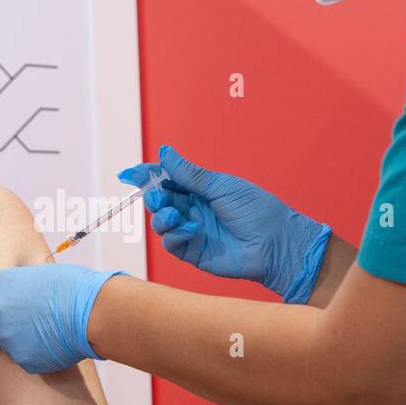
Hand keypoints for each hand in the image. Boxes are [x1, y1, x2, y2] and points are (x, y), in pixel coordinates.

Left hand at [0, 263, 123, 373]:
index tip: (7, 323)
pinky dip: (38, 356)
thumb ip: (17, 293)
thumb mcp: (36, 278)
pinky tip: (54, 345)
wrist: (90, 310)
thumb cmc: (73, 289)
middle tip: (28, 332)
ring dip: (24, 345)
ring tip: (48, 335)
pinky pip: (27, 360)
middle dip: (4, 335)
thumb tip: (16, 303)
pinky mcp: (22, 358)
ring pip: (10, 348)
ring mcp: (7, 337)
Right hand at [119, 144, 330, 302]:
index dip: (148, 176)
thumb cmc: (257, 212)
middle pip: (160, 201)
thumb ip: (189, 174)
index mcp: (202, 189)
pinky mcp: (193, 252)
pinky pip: (171, 243)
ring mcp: (192, 231)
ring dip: (162, 217)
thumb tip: (164, 152)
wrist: (275, 244)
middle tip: (158, 196)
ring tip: (175, 215)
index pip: (168, 180)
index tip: (129, 174)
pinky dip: (173, 235)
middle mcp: (194, 209)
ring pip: (161, 223)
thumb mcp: (221, 186)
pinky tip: (189, 231)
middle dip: (153, 197)